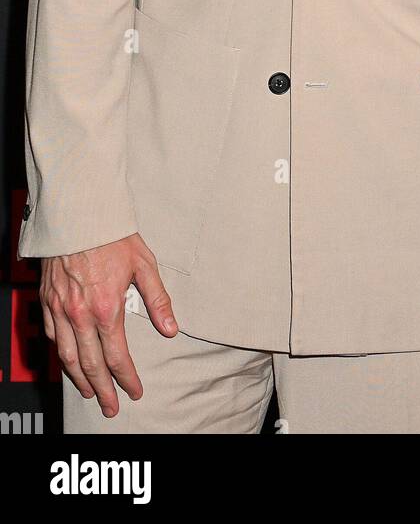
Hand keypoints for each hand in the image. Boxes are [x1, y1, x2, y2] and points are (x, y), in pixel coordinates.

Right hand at [40, 232, 176, 416]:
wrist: (79, 213)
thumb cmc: (113, 235)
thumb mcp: (145, 264)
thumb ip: (158, 299)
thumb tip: (171, 328)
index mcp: (107, 307)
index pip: (117, 356)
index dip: (127, 378)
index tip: (134, 391)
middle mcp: (80, 314)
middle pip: (91, 364)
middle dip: (102, 390)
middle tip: (111, 407)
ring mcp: (61, 308)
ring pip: (67, 356)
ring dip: (79, 379)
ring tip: (90, 393)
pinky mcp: (48, 300)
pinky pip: (52, 337)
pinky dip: (61, 355)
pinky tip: (68, 363)